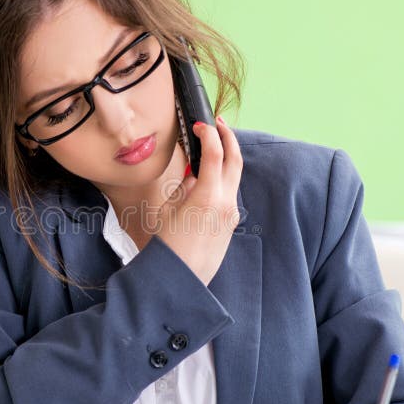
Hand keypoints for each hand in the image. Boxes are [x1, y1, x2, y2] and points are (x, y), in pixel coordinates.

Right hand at [156, 116, 243, 285]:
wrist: (181, 280)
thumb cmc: (167, 246)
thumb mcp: (169, 208)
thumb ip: (185, 185)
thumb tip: (194, 173)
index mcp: (208, 195)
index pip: (215, 152)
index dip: (209, 133)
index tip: (200, 125)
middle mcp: (226, 202)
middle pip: (235, 159)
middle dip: (228, 137)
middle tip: (218, 124)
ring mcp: (231, 213)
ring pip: (234, 176)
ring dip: (226, 157)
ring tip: (211, 147)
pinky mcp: (231, 223)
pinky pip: (229, 193)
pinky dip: (222, 178)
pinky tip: (208, 177)